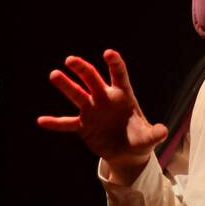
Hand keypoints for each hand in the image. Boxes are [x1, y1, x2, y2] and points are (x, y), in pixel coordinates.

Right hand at [37, 50, 168, 179]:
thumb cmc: (140, 139)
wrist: (127, 152)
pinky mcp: (83, 126)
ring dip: (66, 86)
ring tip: (54, 74)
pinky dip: (55, 123)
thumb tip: (163, 131)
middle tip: (70, 60)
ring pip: (78, 95)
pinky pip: (67, 123)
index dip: (114, 64)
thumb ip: (154, 133)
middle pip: (93, 80)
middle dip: (83, 69)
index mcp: (123, 96)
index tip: (108, 53)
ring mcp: (93, 111)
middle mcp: (105, 99)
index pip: (119, 75)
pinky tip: (41, 120)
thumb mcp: (149, 138)